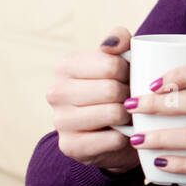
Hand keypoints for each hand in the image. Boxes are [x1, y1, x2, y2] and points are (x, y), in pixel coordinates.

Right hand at [47, 26, 138, 174]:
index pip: (112, 65)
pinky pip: (112, 139)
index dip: (129, 72)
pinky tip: (121, 133)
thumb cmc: (117, 85)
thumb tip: (112, 44)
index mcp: (65, 65)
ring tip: (127, 114)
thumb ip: (118, 39)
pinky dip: (125, 136)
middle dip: (130, 95)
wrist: (113, 128)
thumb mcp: (119, 58)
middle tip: (130, 98)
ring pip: (113, 113)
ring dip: (129, 115)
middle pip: (112, 90)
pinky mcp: (70, 146)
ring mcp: (59, 121)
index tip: (128, 77)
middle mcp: (55, 92)